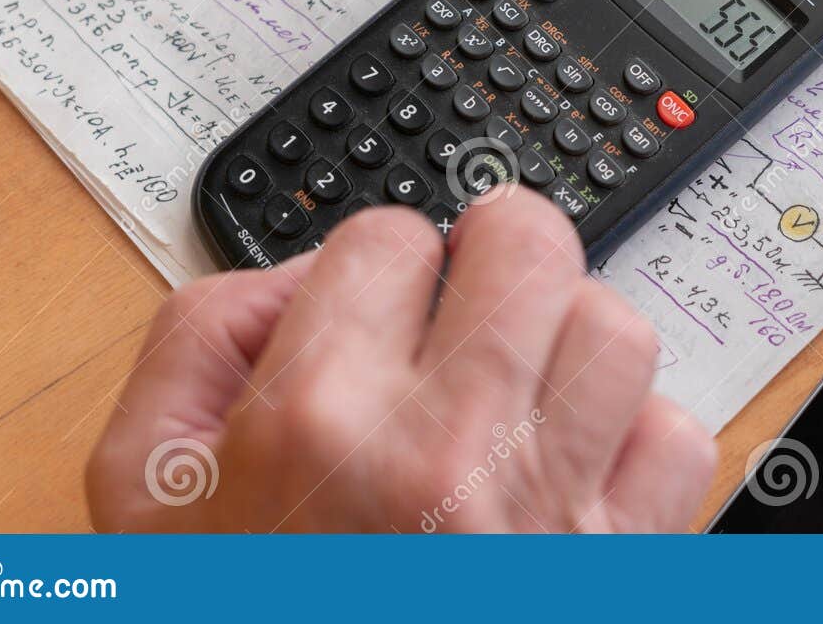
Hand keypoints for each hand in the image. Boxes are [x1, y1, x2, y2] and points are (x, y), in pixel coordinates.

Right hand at [86, 187, 716, 531]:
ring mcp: (543, 511)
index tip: (379, 307)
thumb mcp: (146, 484)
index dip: (382, 264)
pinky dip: (636, 442)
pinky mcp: (616, 563)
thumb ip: (204, 334)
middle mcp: (442, 456)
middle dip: (495, 253)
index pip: (391, 235)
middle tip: (471, 296)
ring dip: (571, 340)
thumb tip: (314, 271)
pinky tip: (573, 465)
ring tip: (524, 384)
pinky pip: (676, 439)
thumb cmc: (242, 608)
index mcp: (317, 423)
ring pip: (615, 328)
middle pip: (529, 243)